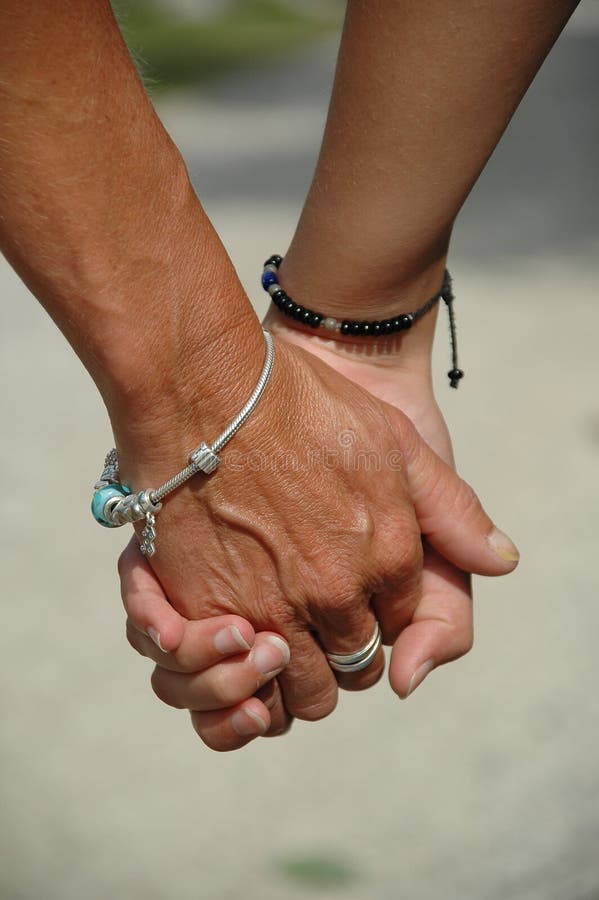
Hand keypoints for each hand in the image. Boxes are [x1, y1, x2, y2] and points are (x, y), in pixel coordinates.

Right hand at [116, 336, 517, 731]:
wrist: (210, 389)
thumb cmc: (305, 406)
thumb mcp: (399, 442)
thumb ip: (454, 510)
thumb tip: (505, 560)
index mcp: (389, 557)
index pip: (402, 627)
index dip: (382, 618)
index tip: (358, 598)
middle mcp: (339, 594)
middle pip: (356, 669)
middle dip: (345, 658)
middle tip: (320, 632)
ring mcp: (276, 608)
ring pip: (305, 691)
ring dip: (298, 678)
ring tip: (281, 644)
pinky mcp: (212, 613)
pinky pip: (243, 682)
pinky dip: (247, 679)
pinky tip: (241, 647)